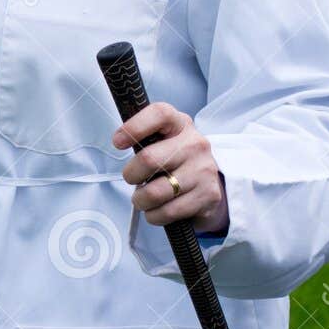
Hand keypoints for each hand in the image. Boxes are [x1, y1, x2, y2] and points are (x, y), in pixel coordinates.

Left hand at [113, 103, 228, 234]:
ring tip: (144, 198)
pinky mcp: (208, 195)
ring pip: (155, 192)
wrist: (211, 185)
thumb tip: (120, 140)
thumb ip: (144, 138)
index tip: (118, 142)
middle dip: (131, 175)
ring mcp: (203, 170)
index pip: (160, 114)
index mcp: (180, 124)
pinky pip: (168, 211)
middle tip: (133, 179)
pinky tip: (157, 209)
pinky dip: (154, 215)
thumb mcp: (163, 141)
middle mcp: (195, 144)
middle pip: (149, 159)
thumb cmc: (176, 161)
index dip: (135, 127)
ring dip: (140, 200)